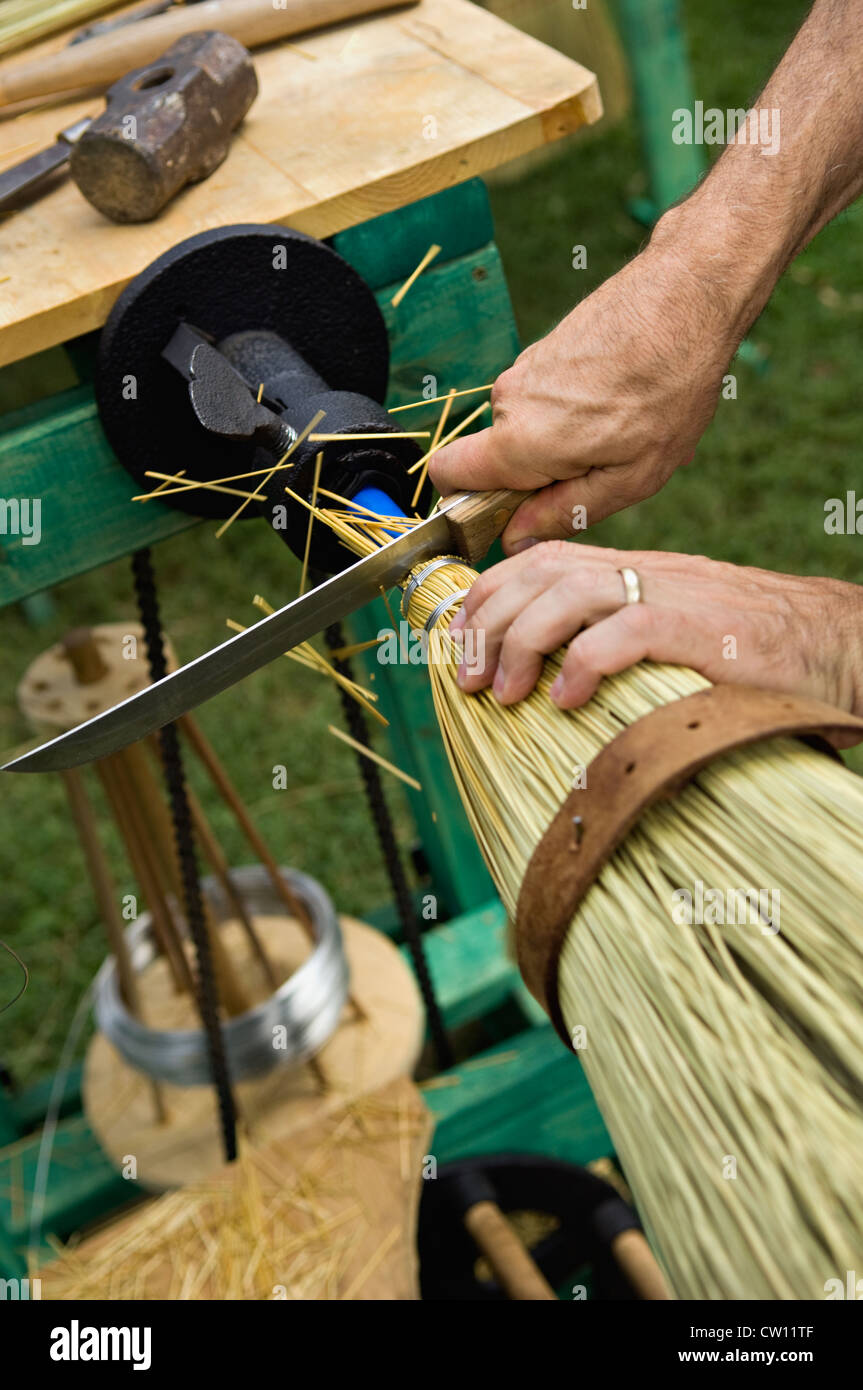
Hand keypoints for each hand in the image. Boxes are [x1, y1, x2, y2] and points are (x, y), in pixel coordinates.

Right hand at [430, 222, 745, 554]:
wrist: (687, 294)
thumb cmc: (669, 388)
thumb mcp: (631, 477)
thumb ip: (566, 513)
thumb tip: (515, 538)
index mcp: (520, 441)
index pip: (446, 476)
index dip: (467, 502)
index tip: (512, 513)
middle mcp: (509, 401)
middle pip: (495, 457)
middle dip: (537, 475)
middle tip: (604, 468)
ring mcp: (524, 369)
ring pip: (526, 428)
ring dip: (565, 441)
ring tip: (625, 429)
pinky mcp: (544, 348)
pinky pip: (546, 399)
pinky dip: (576, 410)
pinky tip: (624, 400)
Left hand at [449, 541, 862, 741]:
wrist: (843, 644)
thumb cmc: (761, 652)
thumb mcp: (679, 633)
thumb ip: (624, 641)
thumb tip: (558, 681)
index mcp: (638, 572)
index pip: (543, 559)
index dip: (490, 594)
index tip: (460, 641)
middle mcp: (648, 573)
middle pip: (541, 570)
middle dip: (489, 621)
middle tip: (468, 678)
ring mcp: (674, 596)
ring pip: (569, 593)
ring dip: (522, 643)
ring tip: (504, 694)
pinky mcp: (702, 630)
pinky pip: (624, 633)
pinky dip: (582, 664)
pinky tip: (564, 701)